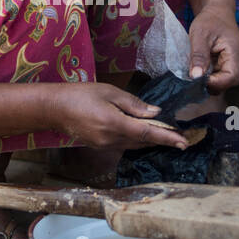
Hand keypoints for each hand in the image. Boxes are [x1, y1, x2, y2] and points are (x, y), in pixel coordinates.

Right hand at [51, 83, 190, 151]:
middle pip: (143, 142)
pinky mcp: (100, 146)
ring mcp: (105, 146)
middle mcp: (111, 140)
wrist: (55, 108)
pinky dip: (136, 140)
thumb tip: (155, 113)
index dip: (167, 138)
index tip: (184, 142)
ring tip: (166, 136)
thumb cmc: (81, 95)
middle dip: (162, 140)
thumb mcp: (109, 92)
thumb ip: (133, 104)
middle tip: (181, 137)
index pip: (148, 133)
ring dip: (150, 141)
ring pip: (134, 144)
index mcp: (115, 124)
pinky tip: (143, 134)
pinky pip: (124, 144)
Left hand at [188, 4, 238, 89]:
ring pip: (223, 82)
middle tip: (192, 77)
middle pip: (228, 83)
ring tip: (194, 72)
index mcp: (236, 53)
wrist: (217, 13)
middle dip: (210, 84)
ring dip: (209, 81)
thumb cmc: (209, 20)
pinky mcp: (228, 65)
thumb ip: (199, 56)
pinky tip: (198, 70)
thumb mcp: (200, 35)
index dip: (214, 82)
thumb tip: (195, 77)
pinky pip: (220, 77)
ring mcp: (234, 64)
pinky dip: (209, 77)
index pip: (230, 78)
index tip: (196, 78)